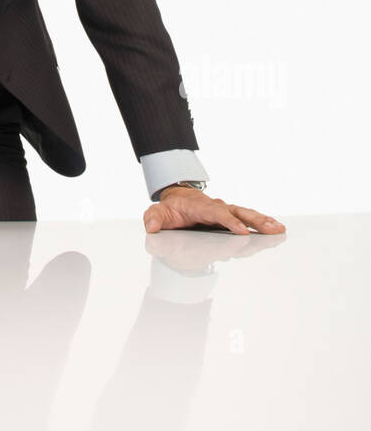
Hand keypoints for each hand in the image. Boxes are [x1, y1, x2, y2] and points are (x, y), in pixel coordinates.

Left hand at [143, 186, 285, 234]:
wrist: (177, 199)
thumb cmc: (170, 209)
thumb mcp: (158, 212)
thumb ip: (154, 218)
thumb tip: (151, 227)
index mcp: (200, 207)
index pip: (216, 214)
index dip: (229, 222)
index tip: (242, 232)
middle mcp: (216, 207)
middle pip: (237, 212)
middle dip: (255, 221)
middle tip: (272, 228)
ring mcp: (225, 211)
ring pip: (246, 215)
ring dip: (263, 222)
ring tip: (280, 229)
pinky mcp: (230, 216)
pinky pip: (247, 219)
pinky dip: (261, 223)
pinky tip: (276, 230)